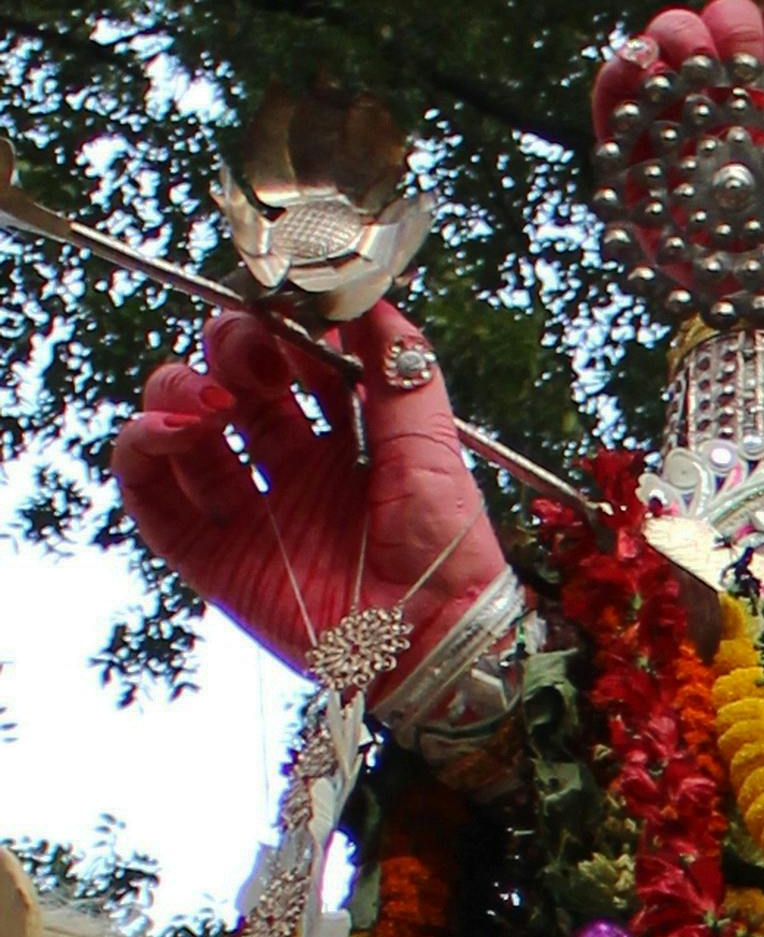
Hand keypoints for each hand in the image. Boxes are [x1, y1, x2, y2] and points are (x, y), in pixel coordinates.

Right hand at [109, 298, 510, 682]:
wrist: (432, 637)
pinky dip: (144, 452)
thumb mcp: (431, 444)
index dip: (281, 333)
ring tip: (210, 400)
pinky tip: (170, 431)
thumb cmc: (447, 544)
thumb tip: (371, 298)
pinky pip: (154, 496)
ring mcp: (246, 510)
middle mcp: (287, 469)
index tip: (285, 310)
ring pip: (183, 430)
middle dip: (228, 352)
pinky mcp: (212, 556)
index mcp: (340, 440)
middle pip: (229, 386)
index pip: (290, 365)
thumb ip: (400, 371)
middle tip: (249, 353)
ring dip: (180, 394)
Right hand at [591, 0, 763, 151]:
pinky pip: (616, 78)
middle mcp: (733, 82)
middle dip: (734, 26)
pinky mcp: (629, 134)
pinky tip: (650, 72)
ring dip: (684, 38)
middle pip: (724, 11)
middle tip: (742, 67)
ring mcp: (679, 102)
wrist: (749, 290)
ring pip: (668, 31)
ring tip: (700, 73)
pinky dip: (630, 64)